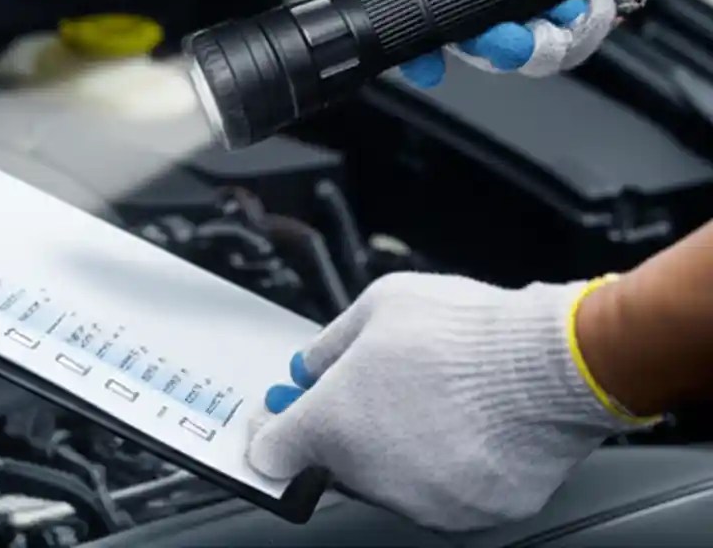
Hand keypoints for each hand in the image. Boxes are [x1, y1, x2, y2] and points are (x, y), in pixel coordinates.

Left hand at [245, 273, 659, 531]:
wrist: (555, 365)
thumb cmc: (467, 333)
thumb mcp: (375, 308)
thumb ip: (329, 345)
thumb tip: (309, 366)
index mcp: (332, 426)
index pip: (271, 454)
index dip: (277, 431)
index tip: (285, 419)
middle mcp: (370, 475)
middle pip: (335, 465)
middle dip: (348, 432)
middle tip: (377, 392)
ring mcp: (421, 503)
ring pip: (392, 482)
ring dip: (401, 450)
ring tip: (439, 401)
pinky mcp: (471, 518)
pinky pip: (445, 493)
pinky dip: (450, 468)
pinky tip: (470, 426)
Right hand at [361, 0, 712, 87]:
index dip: (403, 13)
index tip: (420, 56)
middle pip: (452, 25)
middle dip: (486, 42)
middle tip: (512, 38)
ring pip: (501, 44)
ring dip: (537, 42)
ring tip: (567, 15)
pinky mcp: (557, 3)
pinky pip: (548, 46)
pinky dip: (573, 36)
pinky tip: (588, 5)